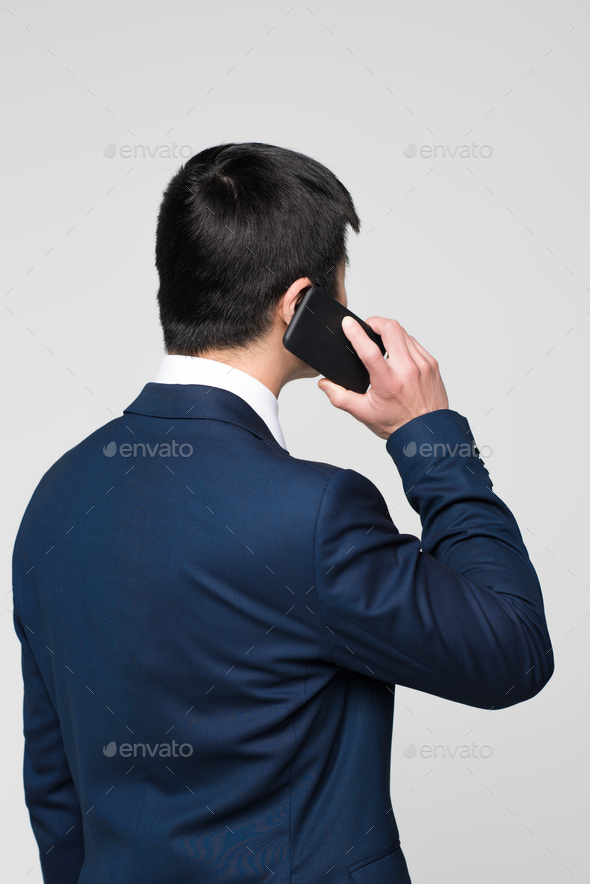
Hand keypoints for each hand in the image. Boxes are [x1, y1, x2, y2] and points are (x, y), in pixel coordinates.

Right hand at [317, 316, 448, 438]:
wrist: (427, 432)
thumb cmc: (397, 423)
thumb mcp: (364, 413)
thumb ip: (340, 397)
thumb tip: (325, 384)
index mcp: (388, 382)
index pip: (369, 350)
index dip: (356, 333)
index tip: (348, 324)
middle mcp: (407, 370)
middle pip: (391, 329)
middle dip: (375, 322)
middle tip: (366, 327)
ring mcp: (422, 364)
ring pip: (403, 332)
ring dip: (389, 331)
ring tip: (380, 340)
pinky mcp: (431, 363)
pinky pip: (414, 342)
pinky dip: (403, 341)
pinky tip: (396, 352)